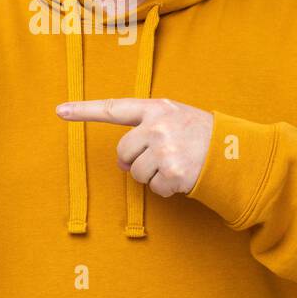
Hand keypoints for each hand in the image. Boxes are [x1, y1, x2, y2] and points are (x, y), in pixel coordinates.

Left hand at [56, 97, 212, 196]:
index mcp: (156, 108)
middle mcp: (157, 126)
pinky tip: (183, 177)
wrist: (236, 153)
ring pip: (136, 174)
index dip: (84, 111)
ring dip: (152, 176)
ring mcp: (164, 150)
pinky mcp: (172, 173)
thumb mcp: (177, 117)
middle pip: (123, 152)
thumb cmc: (202, 135)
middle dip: (135, 161)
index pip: (113, 108)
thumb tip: (123, 163)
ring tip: (176, 166)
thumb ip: (147, 128)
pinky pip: (154, 189)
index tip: (60, 110)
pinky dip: (166, 189)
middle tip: (160, 159)